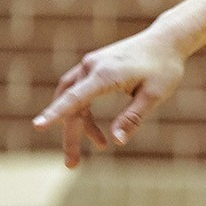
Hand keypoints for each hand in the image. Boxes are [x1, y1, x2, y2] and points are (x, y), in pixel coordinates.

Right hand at [33, 28, 186, 167]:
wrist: (167, 40)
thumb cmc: (164, 68)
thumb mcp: (155, 95)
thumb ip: (133, 118)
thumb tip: (117, 141)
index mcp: (106, 74)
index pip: (75, 98)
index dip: (56, 113)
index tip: (38, 126)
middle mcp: (91, 67)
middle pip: (72, 106)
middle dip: (71, 136)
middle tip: (72, 165)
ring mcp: (90, 66)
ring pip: (74, 101)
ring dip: (80, 127)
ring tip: (100, 147)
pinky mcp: (94, 68)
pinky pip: (80, 94)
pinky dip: (85, 114)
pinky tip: (98, 134)